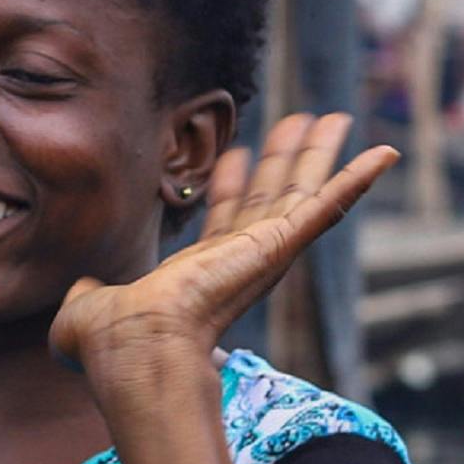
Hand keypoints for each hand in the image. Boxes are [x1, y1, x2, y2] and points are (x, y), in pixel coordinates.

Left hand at [50, 113, 396, 406]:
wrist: (134, 345)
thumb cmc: (110, 341)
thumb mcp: (88, 307)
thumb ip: (88, 293)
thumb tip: (79, 291)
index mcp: (199, 275)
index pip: (223, 223)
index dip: (230, 186)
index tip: (238, 155)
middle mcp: (238, 261)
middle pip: (273, 199)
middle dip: (287, 160)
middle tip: (303, 122)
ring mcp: (264, 253)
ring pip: (303, 193)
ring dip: (321, 155)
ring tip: (337, 117)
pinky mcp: (279, 245)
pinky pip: (328, 206)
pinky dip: (358, 180)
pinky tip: (384, 154)